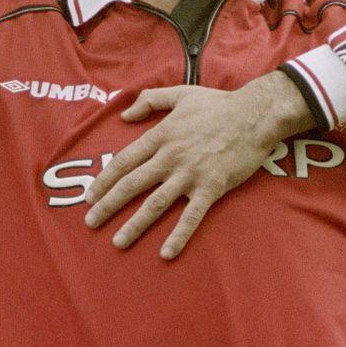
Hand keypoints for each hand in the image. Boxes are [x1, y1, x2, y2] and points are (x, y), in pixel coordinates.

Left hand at [84, 71, 314, 258]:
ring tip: (118, 242)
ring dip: (134, 225)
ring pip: (155, 204)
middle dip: (108, 205)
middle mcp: (170, 157)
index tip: (90, 196)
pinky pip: (191, 216)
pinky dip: (178, 235)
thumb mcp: (181, 93)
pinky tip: (166, 253)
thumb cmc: (219, 104)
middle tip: (90, 222)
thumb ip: (150, 100)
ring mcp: (190, 174)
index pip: (124, 161)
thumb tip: (125, 114)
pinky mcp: (211, 188)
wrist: (255, 115)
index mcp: (161, 136)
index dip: (104, 180)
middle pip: (132, 184)